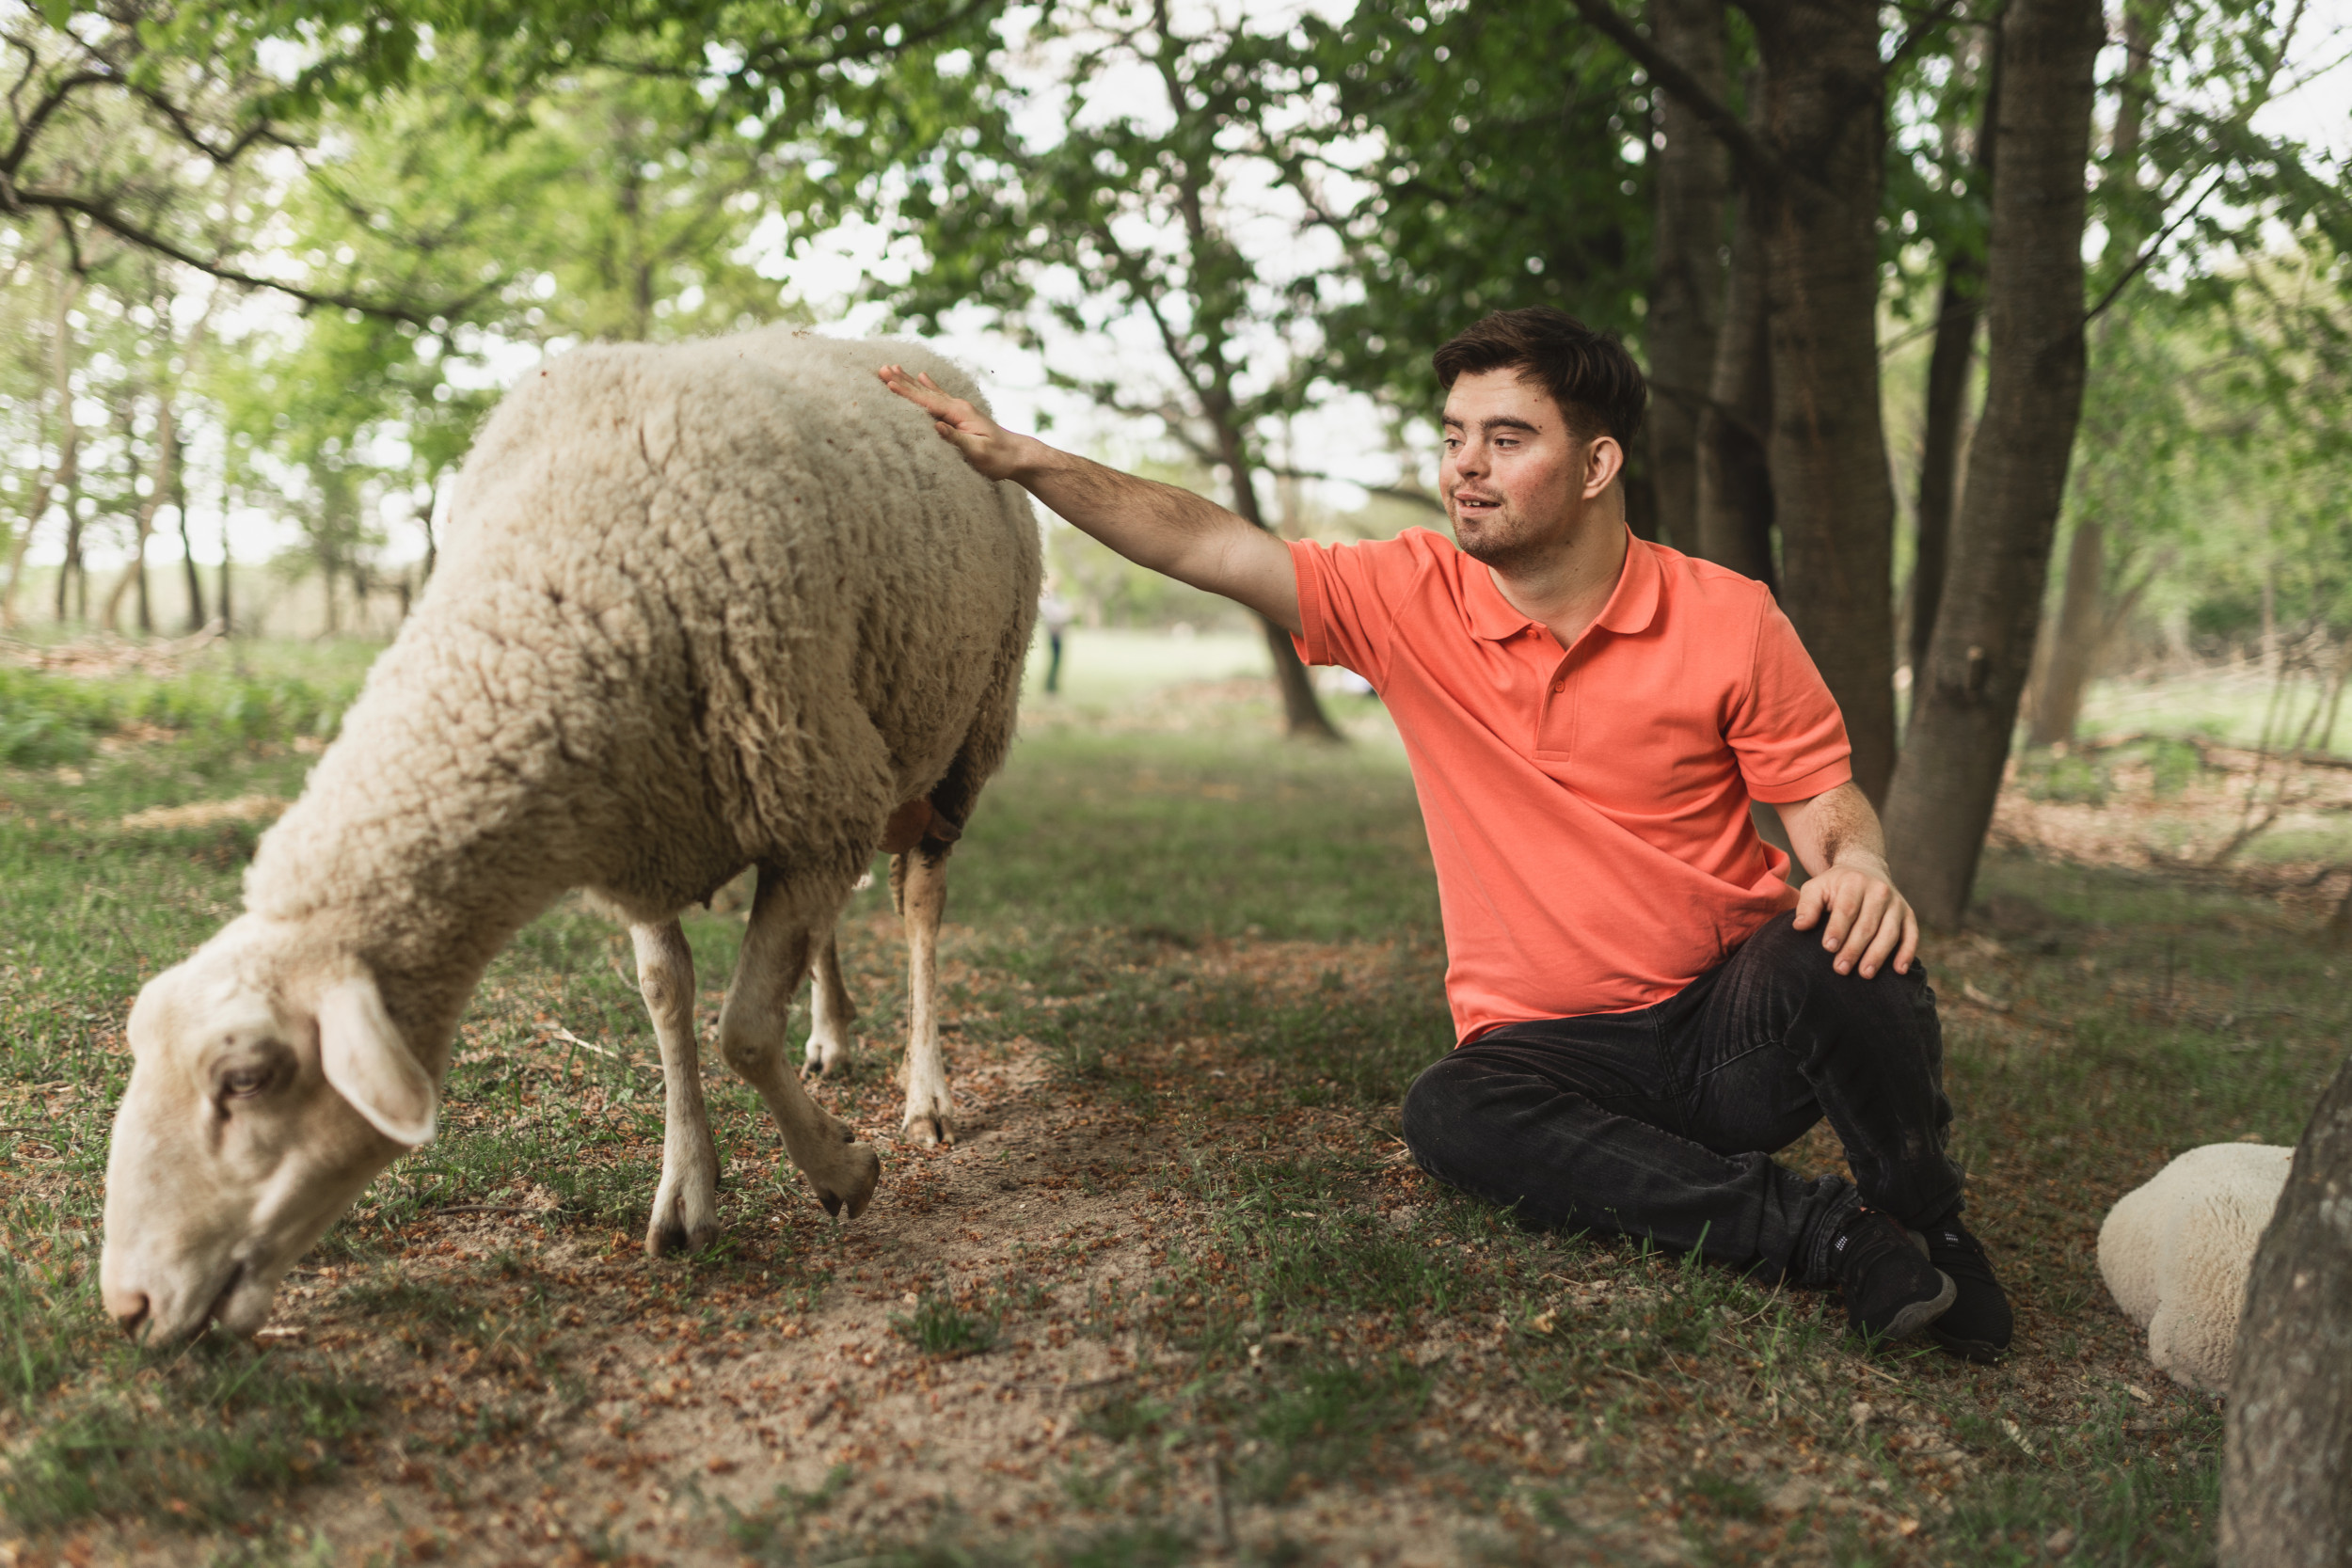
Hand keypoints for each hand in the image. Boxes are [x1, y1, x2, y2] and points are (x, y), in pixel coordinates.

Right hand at [876, 365, 1041, 482]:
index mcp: (959, 413)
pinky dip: (928, 386)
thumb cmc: (998, 458)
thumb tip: (936, 426)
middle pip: (924, 392)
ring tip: (893, 367)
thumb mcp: (978, 452)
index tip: (887, 383)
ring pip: (928, 391)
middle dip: (902, 380)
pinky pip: (939, 396)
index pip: (927, 402)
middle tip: (881, 368)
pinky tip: (922, 376)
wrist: (1017, 455)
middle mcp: (958, 406)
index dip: (906, 393)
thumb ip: (956, 439)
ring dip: (910, 380)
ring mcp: (959, 408)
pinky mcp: (961, 414)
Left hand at [1791, 851, 1918, 978]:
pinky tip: (1899, 970)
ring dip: (1878, 955)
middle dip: (1854, 949)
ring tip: (1865, 974)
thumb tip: (1800, 926)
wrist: (1865, 870)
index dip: (1838, 929)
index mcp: (1854, 882)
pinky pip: (1911, 935)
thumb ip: (1807, 906)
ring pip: (1890, 932)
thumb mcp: (1816, 888)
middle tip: (1841, 969)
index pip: (1847, 909)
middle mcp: (1880, 891)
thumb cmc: (1836, 886)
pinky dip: (1907, 953)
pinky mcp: (1908, 915)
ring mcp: (1897, 903)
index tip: (1828, 948)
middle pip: (1867, 924)